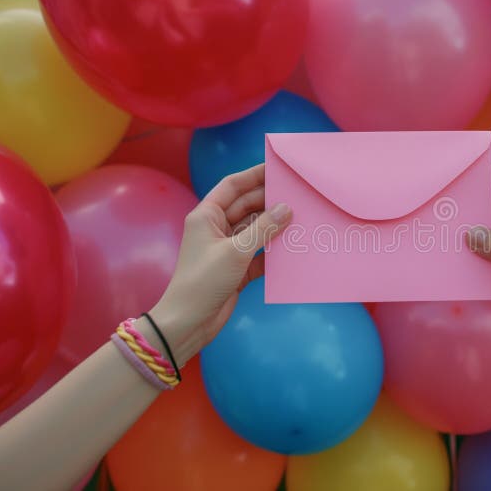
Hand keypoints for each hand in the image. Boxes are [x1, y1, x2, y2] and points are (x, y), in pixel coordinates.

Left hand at [150, 165, 291, 364]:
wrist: (188, 322)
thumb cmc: (204, 281)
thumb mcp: (235, 251)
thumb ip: (263, 228)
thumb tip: (287, 208)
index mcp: (207, 216)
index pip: (232, 186)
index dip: (254, 175)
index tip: (277, 167)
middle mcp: (217, 229)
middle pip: (247, 207)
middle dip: (270, 201)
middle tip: (297, 194)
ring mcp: (228, 249)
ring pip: (256, 230)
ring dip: (275, 226)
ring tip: (301, 218)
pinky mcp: (237, 269)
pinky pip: (260, 253)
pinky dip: (274, 251)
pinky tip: (293, 247)